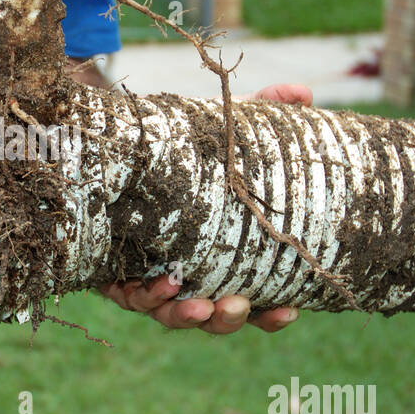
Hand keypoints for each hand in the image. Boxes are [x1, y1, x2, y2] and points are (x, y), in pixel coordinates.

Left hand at [98, 82, 312, 334]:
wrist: (115, 148)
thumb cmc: (180, 151)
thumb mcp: (220, 135)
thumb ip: (260, 116)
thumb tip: (304, 93)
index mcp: (219, 263)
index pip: (252, 303)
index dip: (270, 315)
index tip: (289, 310)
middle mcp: (186, 280)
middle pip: (211, 318)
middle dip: (226, 320)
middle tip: (234, 306)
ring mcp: (147, 281)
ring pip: (168, 315)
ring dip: (184, 315)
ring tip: (196, 302)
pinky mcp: (110, 275)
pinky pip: (127, 296)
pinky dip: (144, 295)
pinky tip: (161, 282)